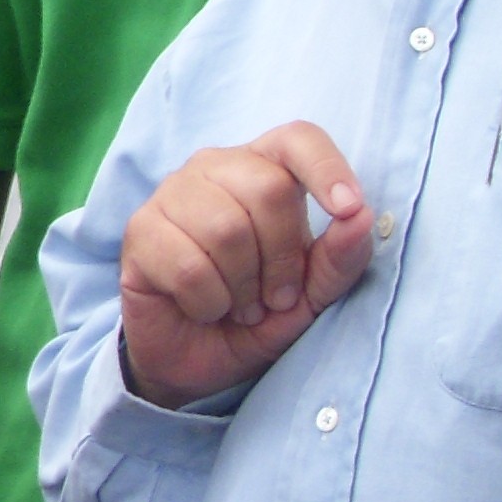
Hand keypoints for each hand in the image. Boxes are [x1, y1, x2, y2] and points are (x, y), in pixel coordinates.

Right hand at [117, 122, 372, 409]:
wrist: (196, 361)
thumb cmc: (257, 316)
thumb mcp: (312, 297)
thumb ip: (340, 259)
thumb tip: (361, 217)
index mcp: (263, 169)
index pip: (298, 139)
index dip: (327, 169)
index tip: (348, 209)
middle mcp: (214, 169)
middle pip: (268, 188)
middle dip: (282, 257)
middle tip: (275, 298)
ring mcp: (171, 195)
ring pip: (225, 228)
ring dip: (243, 286)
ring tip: (239, 306)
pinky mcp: (139, 231)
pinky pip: (188, 265)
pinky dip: (208, 301)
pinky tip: (205, 308)